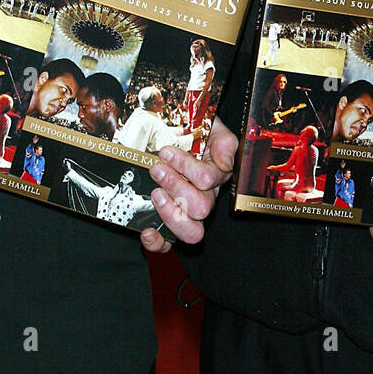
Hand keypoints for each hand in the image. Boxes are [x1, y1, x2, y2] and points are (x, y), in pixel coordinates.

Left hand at [141, 117, 236, 253]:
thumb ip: (225, 142)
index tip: (166, 152)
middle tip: (157, 170)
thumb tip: (225, 164)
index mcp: (214, 177)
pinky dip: (158, 243)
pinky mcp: (168, 225)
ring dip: (171, 213)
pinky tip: (148, 231)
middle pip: (201, 207)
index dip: (186, 166)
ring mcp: (186, 214)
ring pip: (192, 231)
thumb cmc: (192, 136)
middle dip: (176, 187)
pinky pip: (169, 244)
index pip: (207, 179)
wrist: (172, 138)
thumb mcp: (212, 129)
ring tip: (155, 193)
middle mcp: (203, 199)